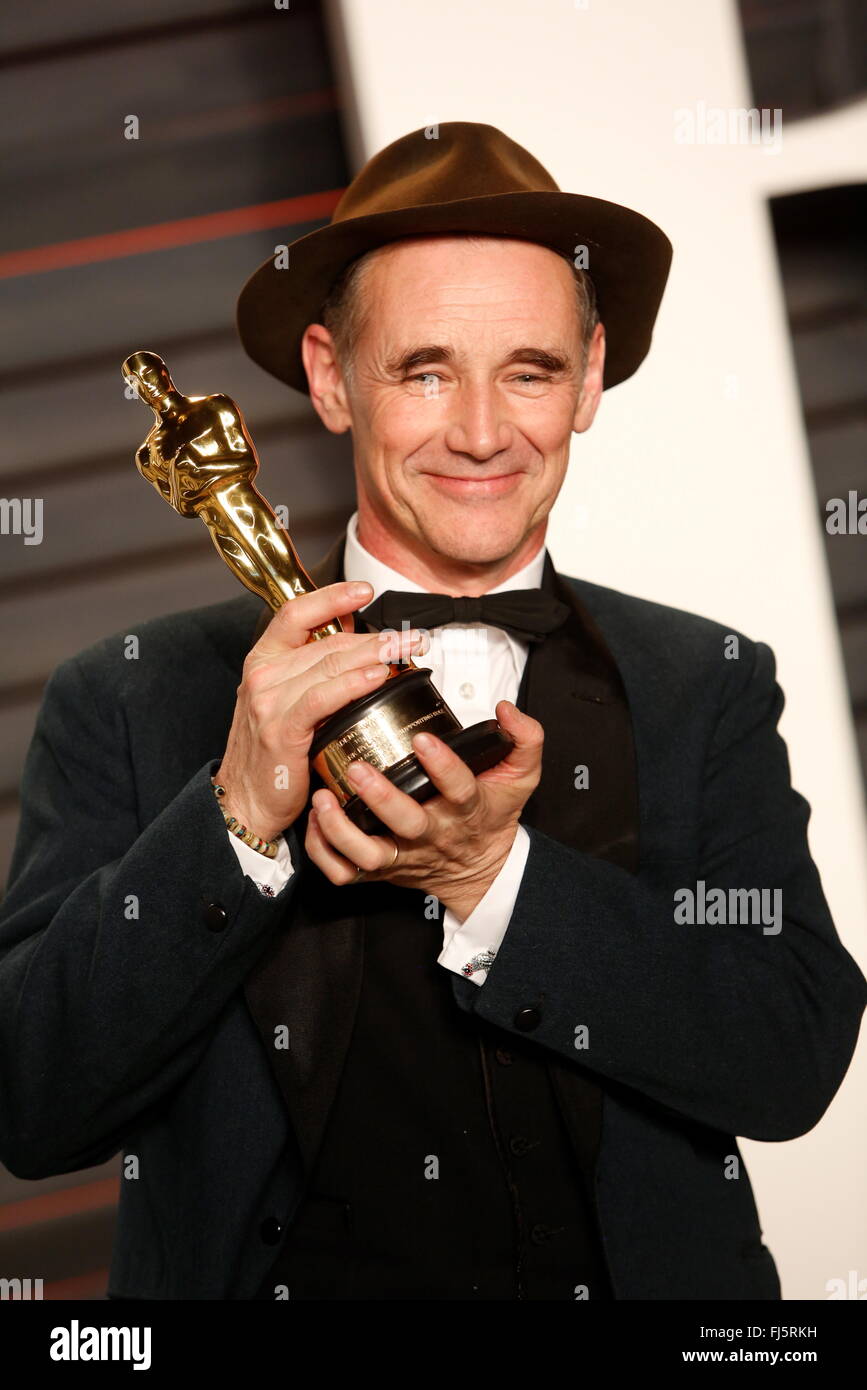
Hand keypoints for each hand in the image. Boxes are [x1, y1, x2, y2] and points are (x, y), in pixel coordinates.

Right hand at [216, 582, 422, 839]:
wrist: (246, 801)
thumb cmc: (273, 753)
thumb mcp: (289, 700)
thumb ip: (314, 666)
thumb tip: (351, 631)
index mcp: (263, 661)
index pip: (296, 613)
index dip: (332, 597)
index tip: (364, 590)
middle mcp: (263, 675)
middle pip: (326, 642)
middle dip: (375, 637)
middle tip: (411, 637)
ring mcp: (269, 701)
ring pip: (330, 665)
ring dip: (375, 656)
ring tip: (405, 652)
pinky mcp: (280, 730)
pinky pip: (322, 698)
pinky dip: (353, 685)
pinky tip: (377, 678)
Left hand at [305, 700, 543, 919]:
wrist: (480, 869)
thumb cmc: (491, 816)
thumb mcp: (521, 777)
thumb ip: (525, 739)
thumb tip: (507, 709)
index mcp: (467, 809)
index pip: (460, 789)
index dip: (443, 766)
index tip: (424, 739)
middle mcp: (432, 833)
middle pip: (407, 823)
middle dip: (381, 797)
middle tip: (358, 768)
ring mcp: (402, 854)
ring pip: (368, 853)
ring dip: (342, 829)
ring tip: (325, 798)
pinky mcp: (379, 870)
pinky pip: (346, 872)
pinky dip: (324, 851)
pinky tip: (316, 820)